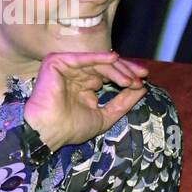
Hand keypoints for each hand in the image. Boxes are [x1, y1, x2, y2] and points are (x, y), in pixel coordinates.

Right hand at [23, 51, 147, 149]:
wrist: (49, 132)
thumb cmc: (71, 129)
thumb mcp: (105, 115)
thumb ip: (123, 102)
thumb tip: (142, 88)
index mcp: (83, 85)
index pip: (108, 76)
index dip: (125, 77)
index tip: (142, 83)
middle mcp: (75, 74)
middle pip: (105, 67)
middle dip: (125, 70)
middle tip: (142, 75)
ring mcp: (66, 67)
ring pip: (97, 63)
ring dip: (116, 69)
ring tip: (130, 80)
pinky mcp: (57, 62)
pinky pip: (83, 58)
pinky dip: (100, 59)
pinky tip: (115, 61)